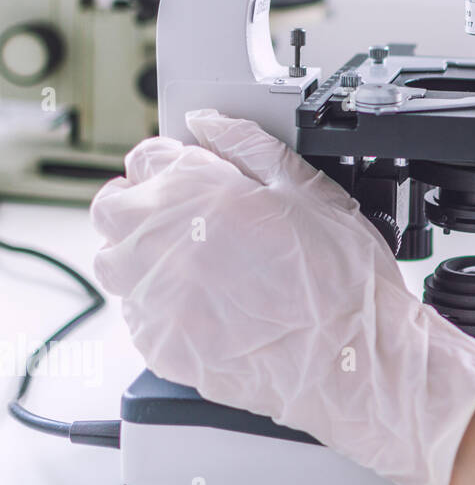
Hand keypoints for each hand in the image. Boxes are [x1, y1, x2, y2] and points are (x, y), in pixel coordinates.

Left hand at [90, 110, 474, 484]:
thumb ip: (249, 145)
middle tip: (195, 217)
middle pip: (114, 207)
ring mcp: (154, 297)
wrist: (350, 361)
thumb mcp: (310, 190)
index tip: (201, 177)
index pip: (147, 158)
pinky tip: (211, 303)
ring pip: (116, 262)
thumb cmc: (341, 279)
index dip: (179, 164)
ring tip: (201, 263)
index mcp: (195, 192)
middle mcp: (160, 242)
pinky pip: (138, 312)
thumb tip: (210, 122)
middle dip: (146, 203)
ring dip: (145, 252)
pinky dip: (163, 303)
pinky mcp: (159, 345)